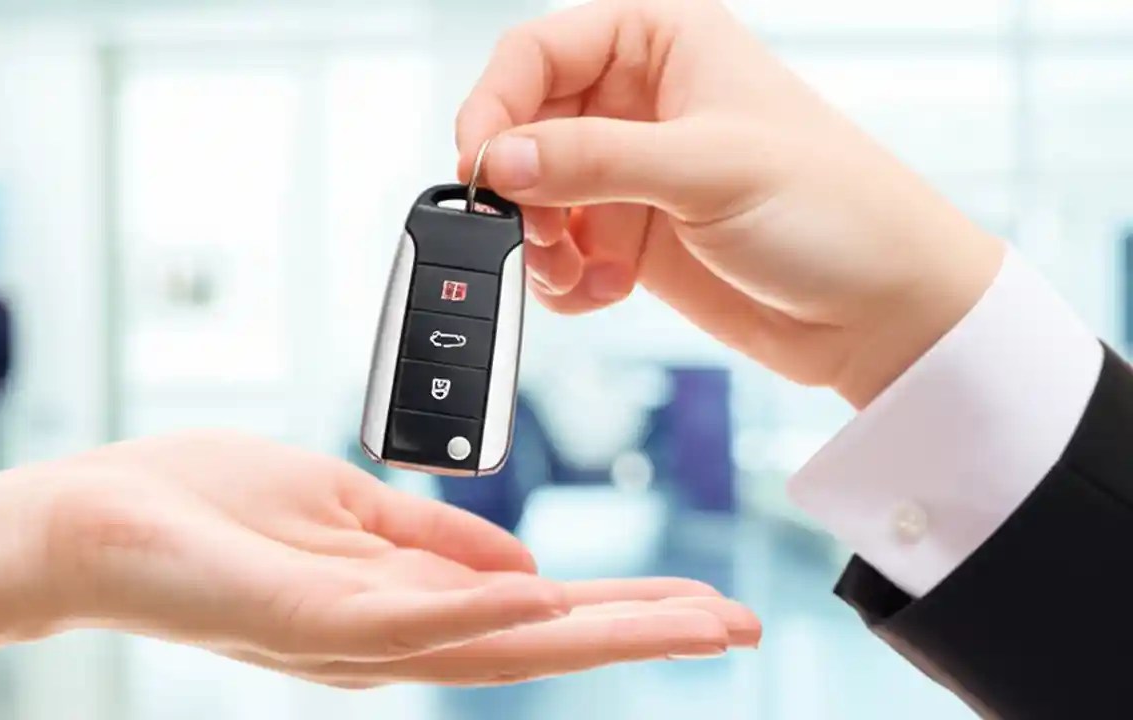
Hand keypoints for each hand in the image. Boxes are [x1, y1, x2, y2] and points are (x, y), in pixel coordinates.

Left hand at [19, 431, 757, 686]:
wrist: (90, 519)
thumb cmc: (206, 508)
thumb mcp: (343, 508)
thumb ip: (433, 539)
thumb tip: (527, 562)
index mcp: (403, 602)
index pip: (535, 610)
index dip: (624, 612)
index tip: (704, 605)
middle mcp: (387, 635)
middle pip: (534, 641)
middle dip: (639, 634)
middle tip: (738, 627)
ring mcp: (344, 636)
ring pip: (487, 643)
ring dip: (591, 631)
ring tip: (683, 620)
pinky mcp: (294, 619)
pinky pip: (395, 621)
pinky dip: (474, 610)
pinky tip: (543, 596)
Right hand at [457, 0, 1004, 407]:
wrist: (885, 313)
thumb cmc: (837, 209)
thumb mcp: (708, 169)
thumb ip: (593, 160)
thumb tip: (498, 160)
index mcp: (664, 42)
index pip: (539, 51)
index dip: (496, 104)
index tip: (480, 165)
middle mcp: (642, 102)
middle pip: (525, 128)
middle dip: (518, 188)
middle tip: (527, 233)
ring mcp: (635, 173)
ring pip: (536, 197)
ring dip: (539, 242)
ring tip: (575, 273)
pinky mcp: (636, 237)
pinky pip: (564, 252)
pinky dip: (565, 279)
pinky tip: (602, 292)